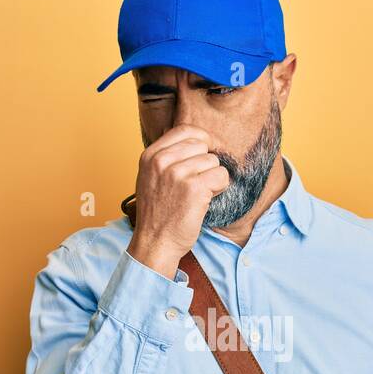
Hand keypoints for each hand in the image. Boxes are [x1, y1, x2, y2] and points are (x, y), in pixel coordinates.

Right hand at [126, 123, 230, 277]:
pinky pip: (221, 176)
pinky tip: (206, 199)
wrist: (155, 242)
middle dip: (207, 163)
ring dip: (213, 178)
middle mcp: (161, 161)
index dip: (203, 138)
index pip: (185, 131)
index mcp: (150, 155)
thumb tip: (197, 140)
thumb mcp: (151, 178)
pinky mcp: (194, 188)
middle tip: (199, 183)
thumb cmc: (157, 213)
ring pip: (213, 161)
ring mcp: (177, 174)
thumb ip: (166, 157)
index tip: (209, 149)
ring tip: (199, 194)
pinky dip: (220, 187)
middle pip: (202, 145)